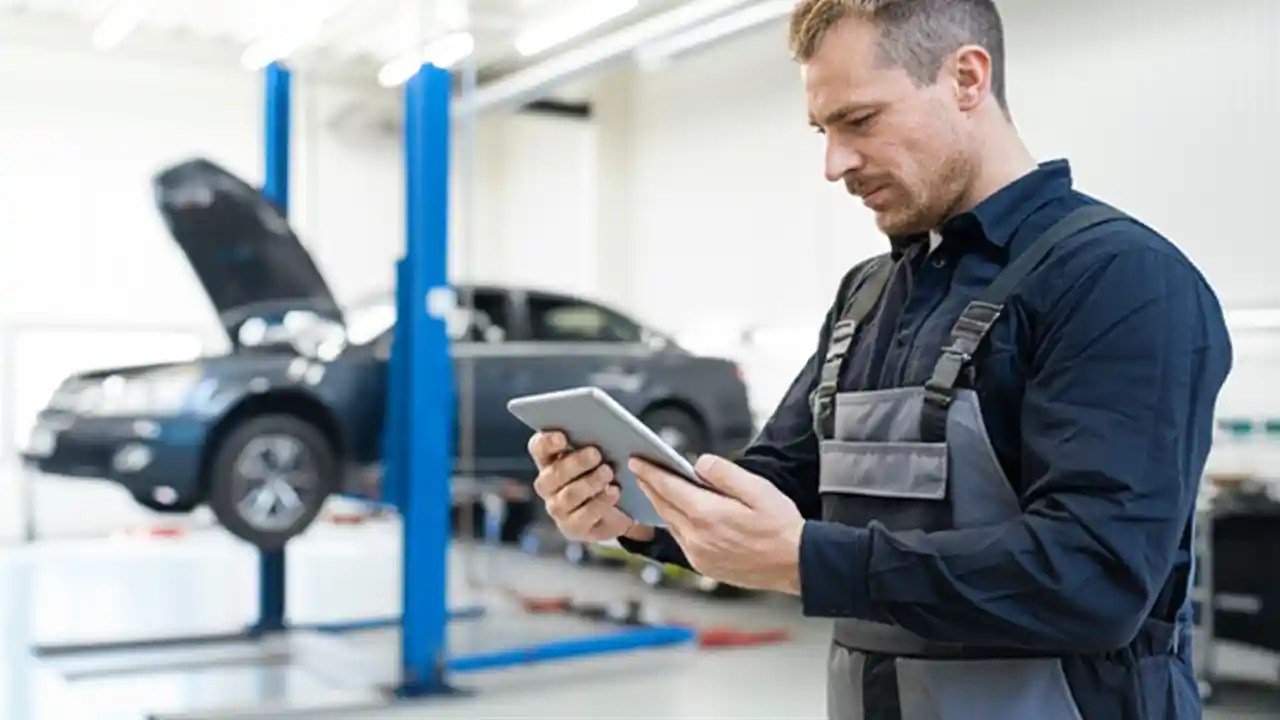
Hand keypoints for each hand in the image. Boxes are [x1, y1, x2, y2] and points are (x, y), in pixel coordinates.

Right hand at [528, 431, 653, 543]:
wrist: (619, 508)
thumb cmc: (605, 470)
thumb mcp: (601, 453)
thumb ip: (594, 441)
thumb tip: (602, 430)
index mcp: (549, 460)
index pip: (538, 448)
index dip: (547, 442)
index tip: (562, 436)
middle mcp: (547, 485)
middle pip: (553, 474)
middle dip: (575, 463)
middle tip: (596, 453)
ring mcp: (557, 508)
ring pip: (567, 496)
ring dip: (589, 483)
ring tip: (608, 472)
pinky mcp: (572, 528)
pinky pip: (583, 516)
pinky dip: (600, 502)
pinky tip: (614, 491)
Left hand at [630, 454, 804, 594]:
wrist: (796, 564)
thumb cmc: (780, 526)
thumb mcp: (757, 488)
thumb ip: (723, 472)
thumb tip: (698, 463)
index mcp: (706, 514)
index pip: (667, 487)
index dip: (649, 471)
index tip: (636, 460)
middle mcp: (696, 537)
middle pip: (664, 505)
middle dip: (650, 486)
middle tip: (641, 470)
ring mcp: (698, 554)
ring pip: (671, 524)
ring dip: (663, 505)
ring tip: (659, 489)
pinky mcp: (704, 566)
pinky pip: (682, 540)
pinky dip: (677, 523)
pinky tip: (682, 515)